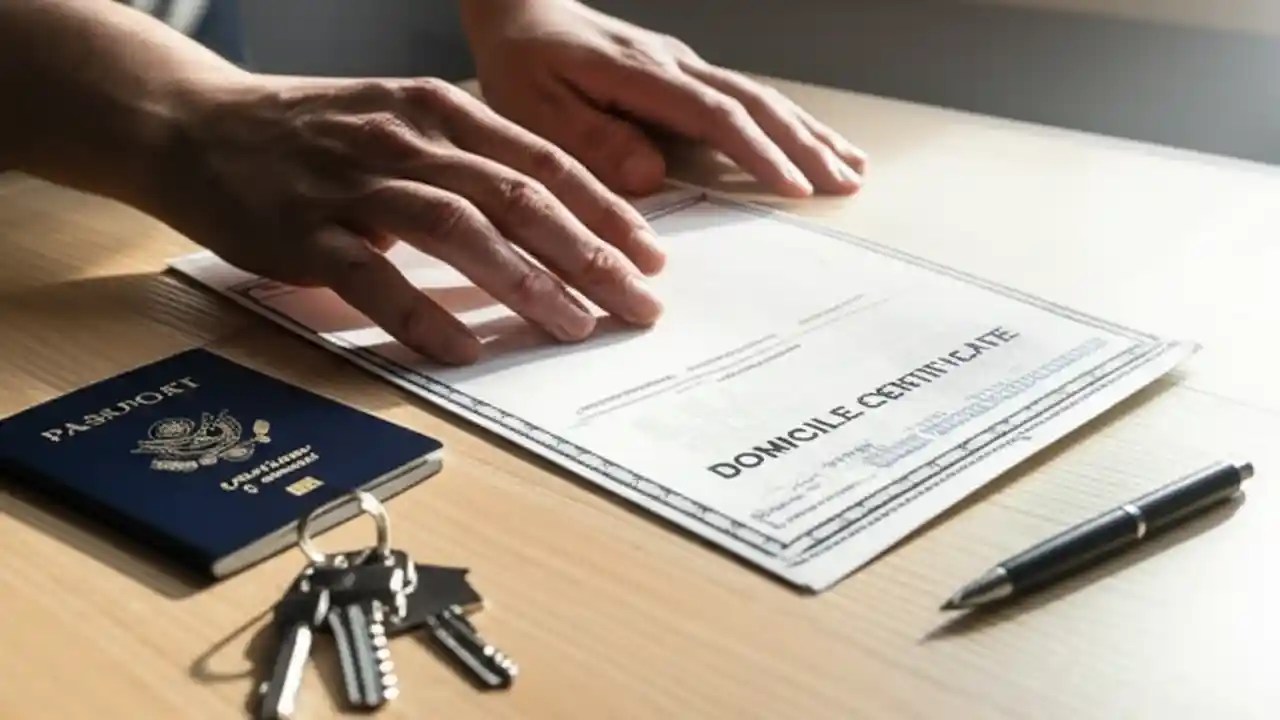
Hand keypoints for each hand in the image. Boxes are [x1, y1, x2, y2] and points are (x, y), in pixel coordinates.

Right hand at [157, 75, 664, 364]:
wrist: (195, 126)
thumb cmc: (311, 133)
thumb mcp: (399, 122)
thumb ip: (466, 160)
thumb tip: (546, 215)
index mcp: (439, 111)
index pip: (541, 163)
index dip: (604, 211)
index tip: (650, 255)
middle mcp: (406, 140)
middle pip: (517, 198)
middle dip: (589, 254)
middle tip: (638, 303)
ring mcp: (355, 183)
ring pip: (459, 229)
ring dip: (525, 281)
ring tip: (575, 326)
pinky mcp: (305, 231)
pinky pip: (373, 277)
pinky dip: (422, 314)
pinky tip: (465, 348)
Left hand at [461, 0, 867, 197]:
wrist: (521, 9)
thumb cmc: (523, 63)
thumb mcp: (535, 108)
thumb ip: (591, 140)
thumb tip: (652, 174)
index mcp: (641, 74)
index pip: (715, 114)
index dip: (757, 152)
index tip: (794, 187)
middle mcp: (675, 64)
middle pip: (755, 103)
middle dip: (804, 145)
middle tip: (847, 183)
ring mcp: (684, 65)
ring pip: (760, 97)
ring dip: (808, 133)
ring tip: (852, 168)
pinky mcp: (684, 73)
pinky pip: (746, 97)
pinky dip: (786, 123)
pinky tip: (810, 141)